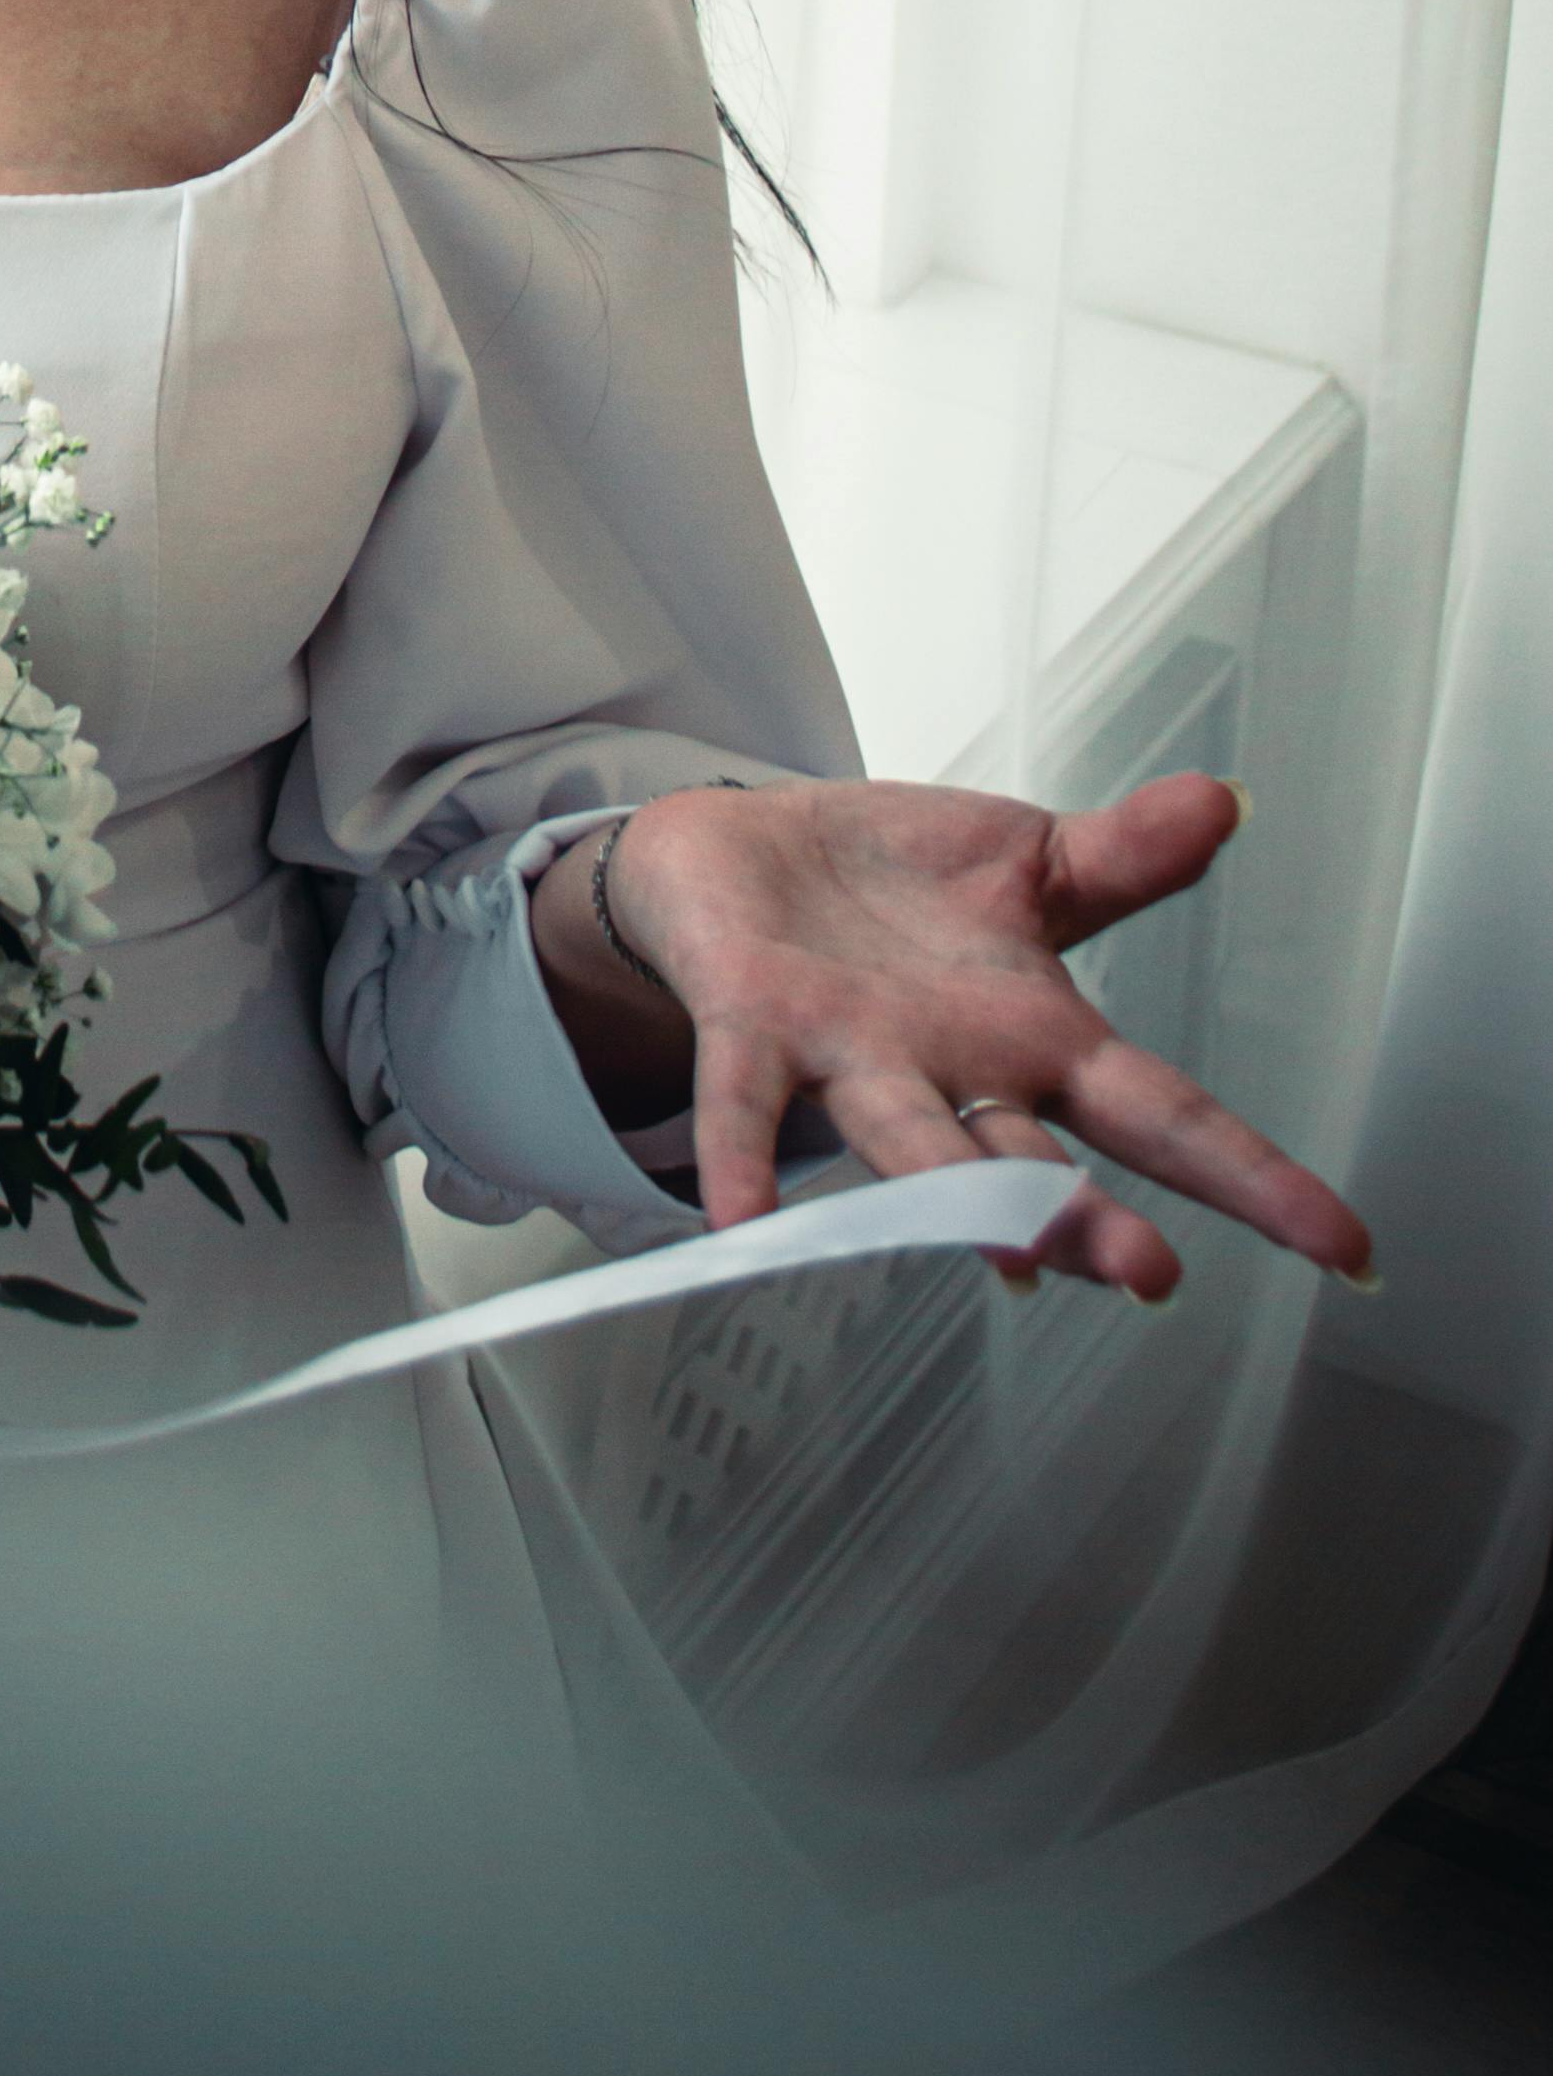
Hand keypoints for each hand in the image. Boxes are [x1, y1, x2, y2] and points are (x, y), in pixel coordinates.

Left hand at [531, 773, 1376, 1300]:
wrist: (734, 861)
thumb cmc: (885, 885)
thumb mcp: (1025, 863)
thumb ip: (1123, 858)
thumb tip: (1220, 802)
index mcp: (1033, 1038)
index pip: (1164, 1114)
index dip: (1254, 1177)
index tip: (1343, 1246)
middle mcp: (951, 1072)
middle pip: (1031, 1159)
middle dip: (1085, 1216)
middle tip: (1151, 1273)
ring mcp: (852, 1057)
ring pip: (911, 1141)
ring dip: (957, 1200)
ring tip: (1012, 1258)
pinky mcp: (754, 1022)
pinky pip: (746, 1097)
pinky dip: (745, 1155)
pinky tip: (742, 1218)